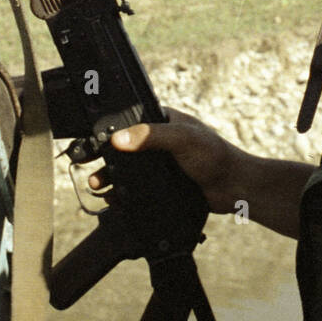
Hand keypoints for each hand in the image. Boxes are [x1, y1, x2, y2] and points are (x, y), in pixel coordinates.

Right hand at [95, 107, 241, 214]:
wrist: (234, 188)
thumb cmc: (215, 156)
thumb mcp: (182, 139)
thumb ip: (150, 136)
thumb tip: (118, 139)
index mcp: (163, 120)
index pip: (128, 121)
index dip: (106, 132)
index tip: (89, 144)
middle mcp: (158, 141)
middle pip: (123, 148)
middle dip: (103, 159)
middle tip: (87, 169)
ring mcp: (160, 163)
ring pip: (128, 170)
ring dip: (111, 178)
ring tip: (98, 187)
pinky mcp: (163, 183)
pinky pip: (137, 188)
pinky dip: (124, 193)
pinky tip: (114, 200)